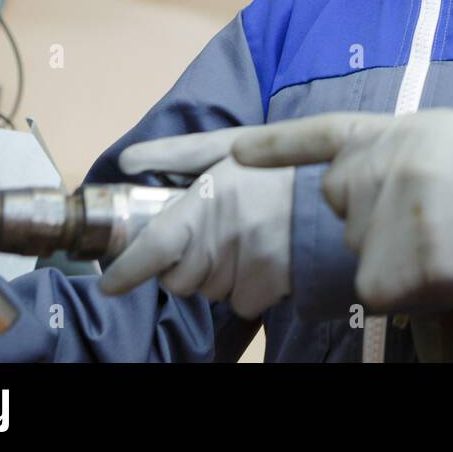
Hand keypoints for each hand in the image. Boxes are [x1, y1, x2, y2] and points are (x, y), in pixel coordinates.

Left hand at [99, 128, 296, 318]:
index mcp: (208, 197)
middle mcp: (224, 233)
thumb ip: (177, 154)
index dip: (125, 271)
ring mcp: (248, 262)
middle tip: (212, 242)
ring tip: (248, 244)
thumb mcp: (230, 148)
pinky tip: (266, 262)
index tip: (110, 283)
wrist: (342, 189)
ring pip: (210, 293)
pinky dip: (249, 291)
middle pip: (179, 279)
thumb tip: (128, 160)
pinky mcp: (272, 284)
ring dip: (220, 277)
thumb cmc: (280, 165)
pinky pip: (240, 303)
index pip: (153, 246)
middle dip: (187, 267)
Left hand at [231, 109, 452, 311]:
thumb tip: (371, 182)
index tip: (236, 152)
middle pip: (342, 202)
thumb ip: (409, 153)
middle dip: (374, 216)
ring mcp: (387, 215)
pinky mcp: (395, 266)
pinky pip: (378, 292)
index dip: (278, 145)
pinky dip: (410, 293)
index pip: (327, 134)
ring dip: (400, 256)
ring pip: (361, 251)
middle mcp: (385, 165)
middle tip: (442, 218)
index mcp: (405, 130)